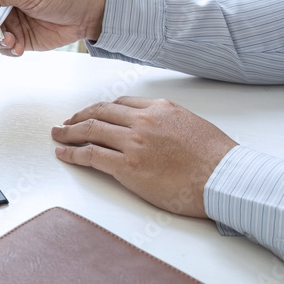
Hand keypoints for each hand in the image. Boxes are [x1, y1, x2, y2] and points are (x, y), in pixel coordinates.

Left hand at [51, 97, 237, 217]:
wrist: (226, 178)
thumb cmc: (217, 158)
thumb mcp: (191, 124)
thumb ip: (167, 122)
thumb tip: (154, 129)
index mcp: (159, 108)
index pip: (120, 104)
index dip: (100, 110)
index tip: (91, 114)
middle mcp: (143, 121)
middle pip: (99, 113)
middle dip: (78, 117)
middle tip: (65, 122)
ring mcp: (134, 143)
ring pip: (90, 131)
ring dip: (68, 132)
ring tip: (57, 135)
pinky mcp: (128, 167)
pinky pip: (91, 156)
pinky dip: (72, 154)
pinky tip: (63, 154)